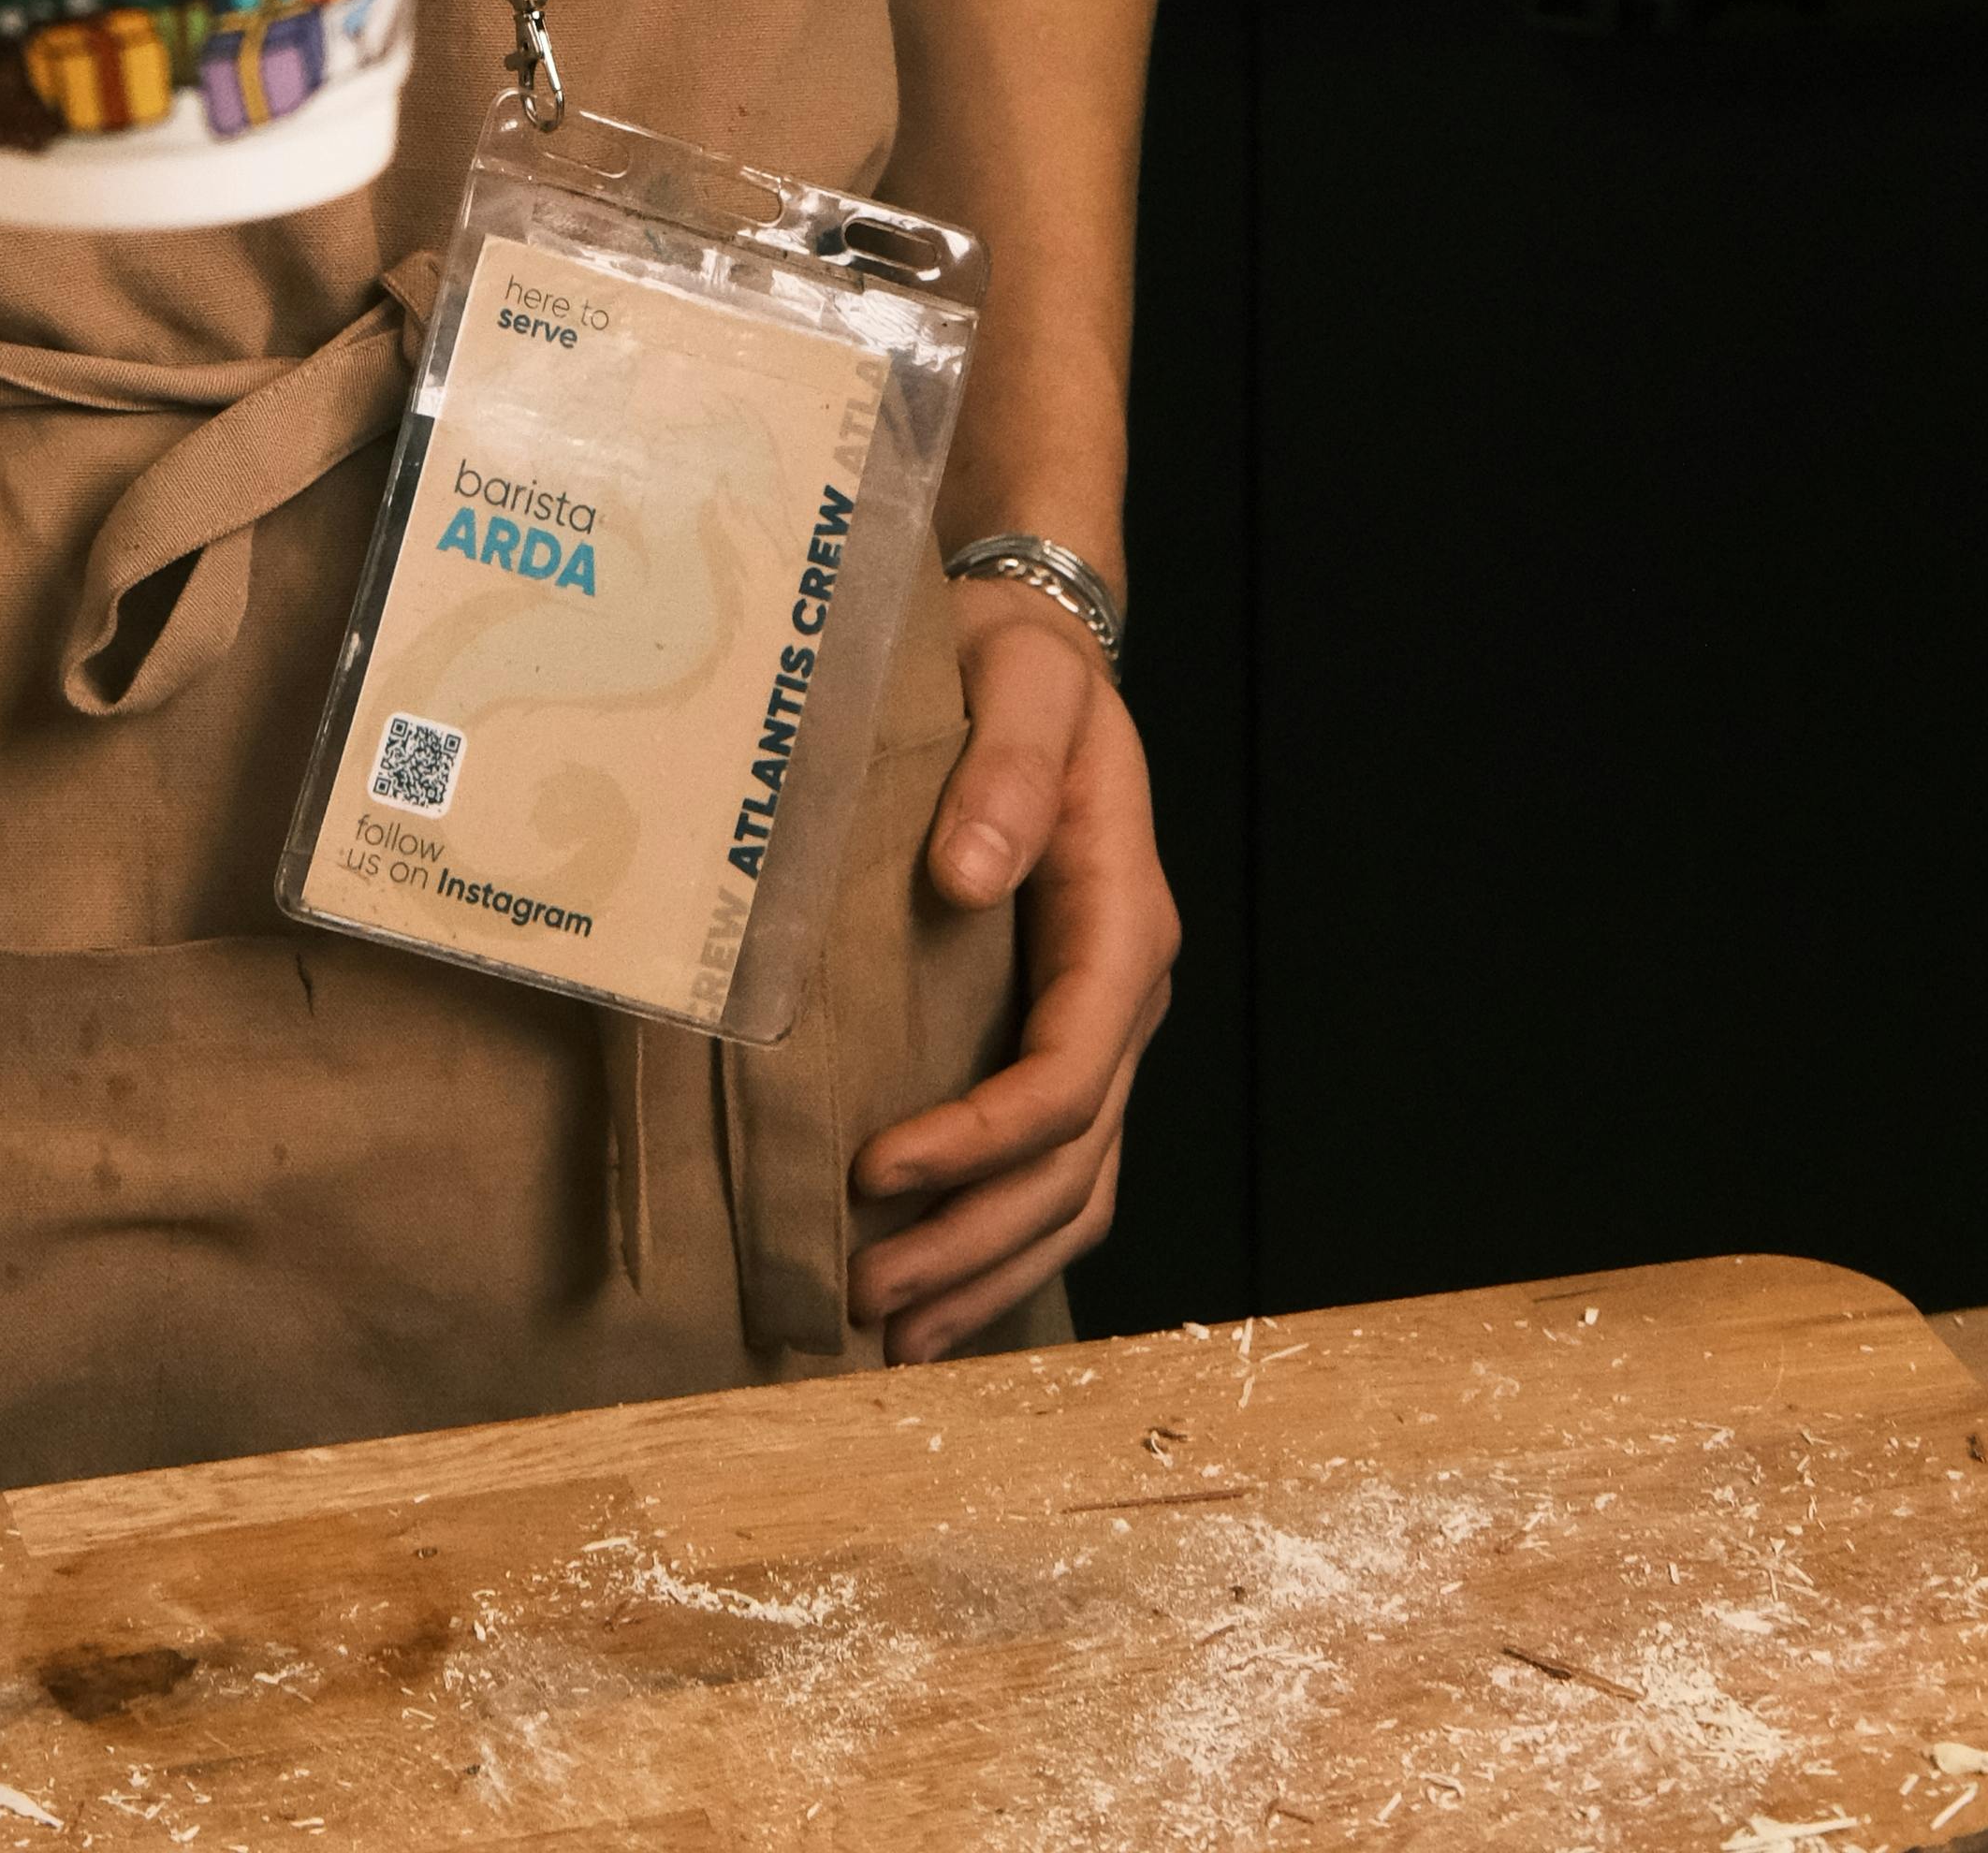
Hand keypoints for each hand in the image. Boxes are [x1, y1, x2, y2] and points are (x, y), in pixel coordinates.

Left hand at [845, 593, 1180, 1364]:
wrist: (1037, 653)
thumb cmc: (1019, 667)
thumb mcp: (1022, 683)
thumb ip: (1004, 772)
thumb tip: (965, 877)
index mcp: (1121, 919)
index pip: (1066, 1070)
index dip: (978, 1139)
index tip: (876, 1169)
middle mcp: (1123, 993)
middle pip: (1072, 1162)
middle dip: (973, 1241)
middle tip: (864, 1294)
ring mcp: (1100, 1028)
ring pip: (1073, 1190)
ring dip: (989, 1269)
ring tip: (892, 1334)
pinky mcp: (1061, 1036)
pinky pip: (1056, 1170)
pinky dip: (1002, 1244)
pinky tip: (936, 1292)